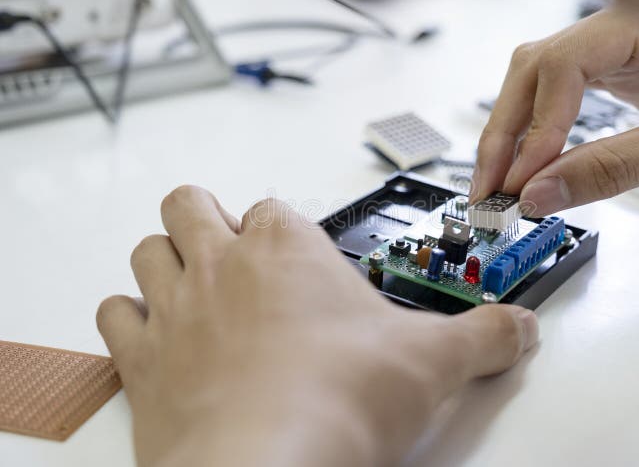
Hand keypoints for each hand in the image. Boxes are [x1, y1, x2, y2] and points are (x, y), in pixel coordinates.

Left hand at [97, 186, 537, 466]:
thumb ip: (483, 337)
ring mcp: (177, 309)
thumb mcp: (432, 362)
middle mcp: (222, 264)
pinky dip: (129, 320)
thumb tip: (517, 330)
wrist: (267, 466)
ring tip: (193, 284)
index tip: (307, 257)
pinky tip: (156, 337)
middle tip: (234, 249)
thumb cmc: (337, 401)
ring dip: (164, 260)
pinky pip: (116, 316)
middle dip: (207, 216)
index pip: (276, 208)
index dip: (287, 230)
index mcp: (286, 246)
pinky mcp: (144, 362)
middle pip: (191, 203)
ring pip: (148, 250)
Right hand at [473, 8, 638, 212]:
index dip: (536, 127)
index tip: (522, 180)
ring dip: (515, 134)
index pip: (563, 64)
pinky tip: (532, 163)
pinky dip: (541, 134)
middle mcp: (626, 27)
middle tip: (489, 188)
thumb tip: (544, 192)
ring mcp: (620, 49)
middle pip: (536, 69)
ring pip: (541, 82)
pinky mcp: (621, 74)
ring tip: (500, 182)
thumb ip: (616, 168)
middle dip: (506, 132)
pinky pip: (563, 99)